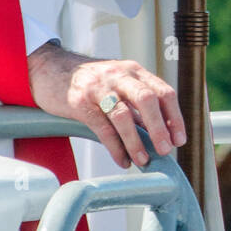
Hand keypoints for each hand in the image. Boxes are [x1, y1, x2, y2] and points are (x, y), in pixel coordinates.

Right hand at [27, 42, 186, 168]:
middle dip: (160, 128)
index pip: (163, 92)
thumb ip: (137, 106)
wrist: (51, 70)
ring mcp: (99, 87)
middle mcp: (119, 75)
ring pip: (123, 115)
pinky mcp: (80, 101)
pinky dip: (115, 148)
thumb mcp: (118, 84)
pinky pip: (102, 127)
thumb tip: (159, 136)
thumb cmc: (90, 82)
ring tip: (143, 160)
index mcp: (134, 71)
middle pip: (147, 99)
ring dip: (136, 141)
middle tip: (165, 151)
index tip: (180, 140)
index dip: (175, 117)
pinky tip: (122, 160)